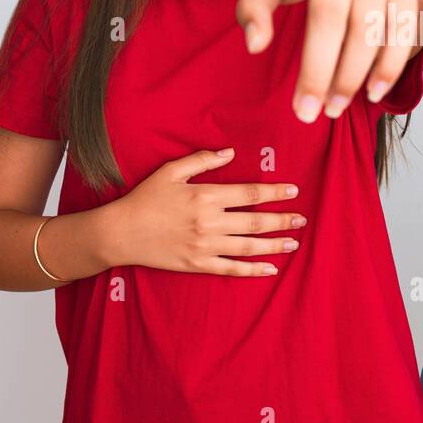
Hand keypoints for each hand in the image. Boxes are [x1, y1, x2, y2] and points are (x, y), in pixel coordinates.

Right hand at [104, 147, 304, 275]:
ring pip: (249, 246)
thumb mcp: (170, 172)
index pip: (250, 193)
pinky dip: (253, 270)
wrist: (120, 233)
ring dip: (275, 244)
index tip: (293, 191)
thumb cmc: (144, 199)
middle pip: (256, 221)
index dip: (274, 192)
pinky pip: (232, 269)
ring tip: (293, 242)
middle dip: (282, 220)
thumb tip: (230, 152)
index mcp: (206, 196)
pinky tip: (270, 268)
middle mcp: (210, 222)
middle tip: (302, 219)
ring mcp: (205, 246)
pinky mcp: (198, 265)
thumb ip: (202, 161)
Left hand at [235, 0, 420, 122]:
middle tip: (306, 111)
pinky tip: (371, 92)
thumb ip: (253, 9)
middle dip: (319, 71)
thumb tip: (255, 45)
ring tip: (332, 108)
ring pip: (368, 32)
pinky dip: (387, 68)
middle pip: (332, 17)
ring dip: (351, 78)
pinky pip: (401, 34)